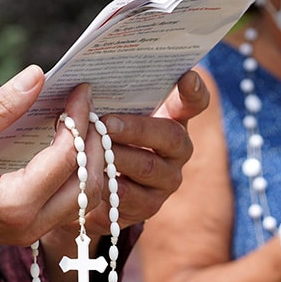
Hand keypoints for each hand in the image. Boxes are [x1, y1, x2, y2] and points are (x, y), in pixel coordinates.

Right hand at [0, 65, 98, 251]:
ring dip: (92, 161)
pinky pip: (71, 203)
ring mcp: (33, 232)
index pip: (68, 158)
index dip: (79, 120)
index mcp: (14, 205)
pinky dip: (79, 175)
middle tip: (87, 108)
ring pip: (86, 198)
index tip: (82, 90)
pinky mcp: (31, 229)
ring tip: (83, 125)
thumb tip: (38, 76)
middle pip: (89, 183)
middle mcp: (31, 226)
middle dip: (95, 143)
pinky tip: (71, 147)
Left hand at [84, 70, 205, 234]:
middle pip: (170, 136)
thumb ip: (111, 99)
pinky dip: (109, 184)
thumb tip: (86, 83)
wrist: (92, 189)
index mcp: (173, 118)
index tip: (187, 76)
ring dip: (119, 157)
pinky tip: (89, 175)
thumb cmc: (102, 140)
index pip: (194, 102)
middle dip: (137, 128)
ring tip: (91, 149)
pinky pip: (130, 195)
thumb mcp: (108, 115)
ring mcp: (167, 179)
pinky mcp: (150, 205)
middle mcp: (178, 149)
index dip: (193, 91)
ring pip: (147, 167)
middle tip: (106, 123)